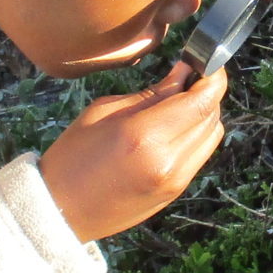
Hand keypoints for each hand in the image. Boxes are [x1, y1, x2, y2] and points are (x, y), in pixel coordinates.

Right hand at [38, 63, 228, 241]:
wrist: (60, 211)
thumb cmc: (72, 156)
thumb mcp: (103, 112)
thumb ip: (150, 94)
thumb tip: (182, 75)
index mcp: (145, 136)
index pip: (202, 101)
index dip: (213, 78)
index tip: (206, 62)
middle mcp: (168, 160)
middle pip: (211, 117)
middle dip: (207, 92)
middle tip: (189, 77)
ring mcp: (176, 180)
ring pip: (212, 136)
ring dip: (203, 114)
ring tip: (179, 102)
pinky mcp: (176, 191)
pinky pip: (200, 154)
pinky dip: (196, 135)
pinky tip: (174, 127)